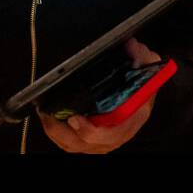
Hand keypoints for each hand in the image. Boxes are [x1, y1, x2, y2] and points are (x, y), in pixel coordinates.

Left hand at [38, 38, 160, 153]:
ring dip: (57, 133)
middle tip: (49, 115)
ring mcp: (103, 140)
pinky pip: (71, 144)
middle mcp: (116, 134)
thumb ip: (140, 55)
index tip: (75, 119)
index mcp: (132, 118)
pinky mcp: (91, 140)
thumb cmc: (141, 80)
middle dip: (64, 133)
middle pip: (87, 145)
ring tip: (45, 114)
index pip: (112, 134)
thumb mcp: (147, 63)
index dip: (92, 131)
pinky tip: (50, 119)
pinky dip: (57, 135)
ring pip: (75, 146)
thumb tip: (130, 46)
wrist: (142, 89)